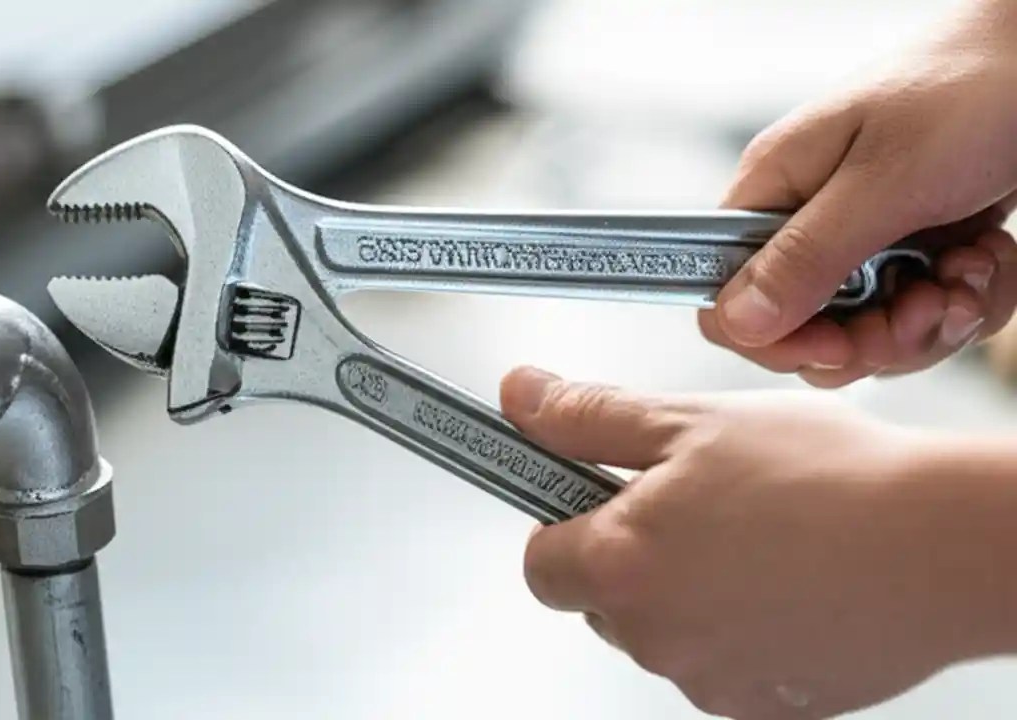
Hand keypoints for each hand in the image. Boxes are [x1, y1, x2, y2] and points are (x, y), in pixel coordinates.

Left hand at [500, 367, 1016, 718]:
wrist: (938, 544)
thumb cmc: (825, 476)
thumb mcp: (689, 421)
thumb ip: (589, 416)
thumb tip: (523, 396)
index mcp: (621, 564)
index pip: (540, 565)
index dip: (562, 526)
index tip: (596, 499)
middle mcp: (655, 637)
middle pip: (604, 601)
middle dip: (632, 555)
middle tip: (696, 505)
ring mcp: (710, 681)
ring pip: (666, 633)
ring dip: (689, 592)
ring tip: (757, 537)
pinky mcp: (764, 706)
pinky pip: (723, 664)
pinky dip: (740, 629)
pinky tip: (787, 582)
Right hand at [706, 0, 1016, 386]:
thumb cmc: (970, 87)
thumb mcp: (886, 180)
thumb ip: (807, 256)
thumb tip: (736, 321)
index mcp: (775, 193)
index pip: (727, 299)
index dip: (773, 337)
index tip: (835, 342)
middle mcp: (810, 222)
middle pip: (805, 331)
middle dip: (876, 338)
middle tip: (925, 302)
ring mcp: (865, 239)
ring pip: (872, 334)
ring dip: (934, 320)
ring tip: (969, 269)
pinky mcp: (916, 248)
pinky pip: (926, 315)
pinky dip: (970, 299)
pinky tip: (989, 256)